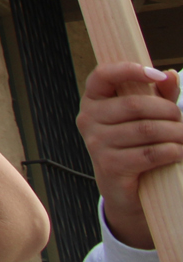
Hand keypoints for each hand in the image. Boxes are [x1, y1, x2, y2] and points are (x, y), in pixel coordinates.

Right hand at [76, 62, 182, 250]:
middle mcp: (88, 119)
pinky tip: (178, 152)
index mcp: (93, 100)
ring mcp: (96, 144)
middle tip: (180, 119)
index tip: (157, 74)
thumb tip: (169, 75)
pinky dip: (171, 151)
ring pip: (146, 130)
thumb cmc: (134, 145)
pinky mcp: (110, 166)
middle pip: (134, 105)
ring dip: (174, 133)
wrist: (124, 190)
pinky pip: (149, 154)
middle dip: (167, 111)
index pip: (103, 75)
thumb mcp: (144, 116)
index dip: (129, 70)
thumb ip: (157, 94)